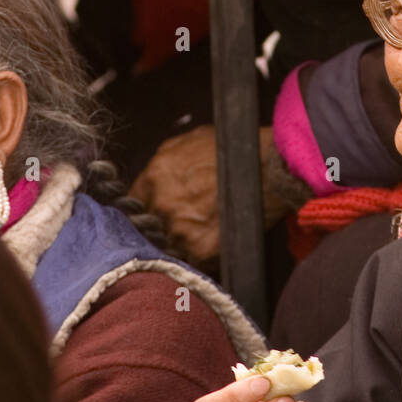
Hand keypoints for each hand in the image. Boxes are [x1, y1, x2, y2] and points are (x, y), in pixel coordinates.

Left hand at [131, 126, 282, 263]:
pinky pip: (189, 260)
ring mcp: (179, 229)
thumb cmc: (232, 151)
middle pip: (148, 226)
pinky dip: (197, 256)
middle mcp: (162, 205)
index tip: (152, 211)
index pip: (133, 202)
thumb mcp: (187, 141)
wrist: (268, 169)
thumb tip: (150, 177)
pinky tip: (209, 243)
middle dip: (161, 224)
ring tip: (198, 232)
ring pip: (167, 245)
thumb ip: (162, 162)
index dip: (145, 207)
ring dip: (178, 242)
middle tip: (181, 220)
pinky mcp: (200, 250)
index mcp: (155, 176)